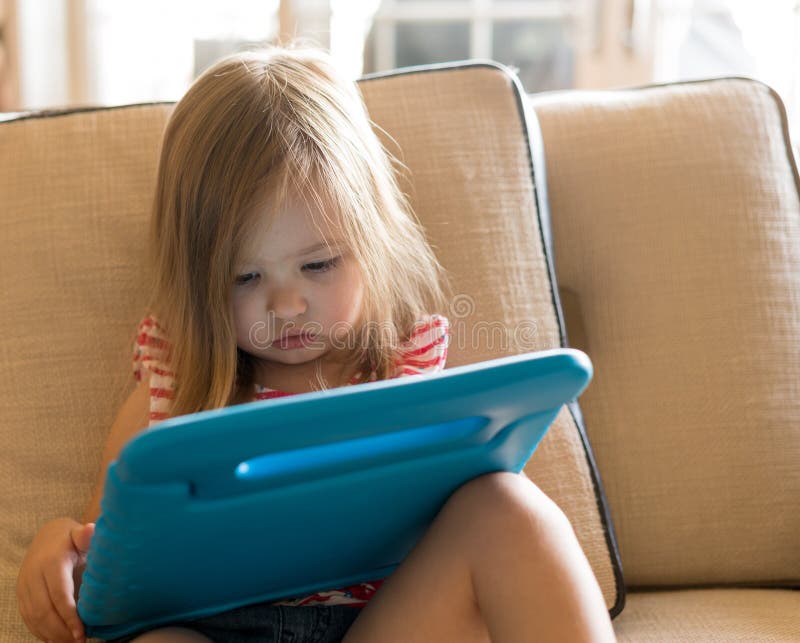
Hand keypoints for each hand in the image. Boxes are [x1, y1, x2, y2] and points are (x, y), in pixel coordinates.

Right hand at [17, 518, 94, 642]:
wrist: (48, 536)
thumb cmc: (71, 538)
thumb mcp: (79, 534)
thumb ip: (85, 536)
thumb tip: (90, 529)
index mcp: (51, 562)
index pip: (59, 594)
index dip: (70, 616)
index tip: (82, 632)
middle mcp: (34, 576)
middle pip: (45, 611)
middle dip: (62, 630)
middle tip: (80, 641)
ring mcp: (25, 586)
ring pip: (34, 618)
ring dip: (52, 634)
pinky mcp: (21, 595)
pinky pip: (28, 618)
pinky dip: (41, 631)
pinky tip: (56, 639)